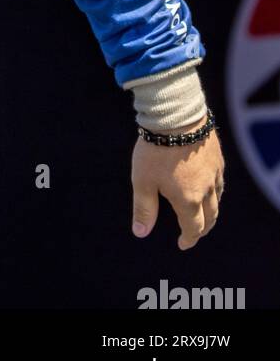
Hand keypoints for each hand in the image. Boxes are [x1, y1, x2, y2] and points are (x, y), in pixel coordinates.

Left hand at [131, 114, 224, 249]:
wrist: (176, 116)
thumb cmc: (155, 150)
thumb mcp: (143, 180)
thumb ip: (144, 208)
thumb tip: (141, 233)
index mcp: (189, 199)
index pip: (194, 228)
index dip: (189, 239)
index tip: (182, 244)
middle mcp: (206, 189)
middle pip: (211, 217)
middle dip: (203, 228)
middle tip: (194, 233)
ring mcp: (214, 172)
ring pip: (218, 199)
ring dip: (211, 210)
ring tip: (203, 212)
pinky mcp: (217, 157)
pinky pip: (220, 181)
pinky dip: (215, 191)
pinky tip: (209, 185)